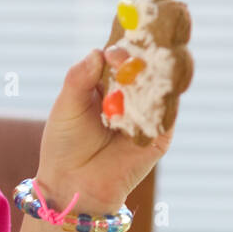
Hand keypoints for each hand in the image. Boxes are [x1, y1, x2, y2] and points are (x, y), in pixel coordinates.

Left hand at [34, 46, 178, 216]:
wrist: (73, 184)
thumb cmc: (65, 144)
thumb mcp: (66, 106)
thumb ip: (79, 79)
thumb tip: (98, 52)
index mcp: (107, 83)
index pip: (122, 56)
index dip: (123, 46)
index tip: (115, 48)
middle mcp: (131, 94)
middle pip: (146, 66)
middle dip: (146, 54)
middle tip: (139, 48)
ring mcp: (147, 113)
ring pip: (161, 85)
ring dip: (158, 72)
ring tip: (148, 66)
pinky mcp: (160, 134)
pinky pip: (167, 112)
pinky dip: (163, 99)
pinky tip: (155, 91)